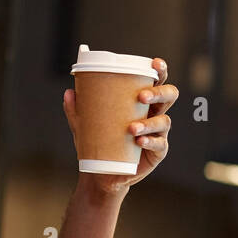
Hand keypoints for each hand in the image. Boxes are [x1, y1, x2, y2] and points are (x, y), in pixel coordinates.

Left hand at [63, 56, 178, 191]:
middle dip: (158, 93)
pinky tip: (138, 142)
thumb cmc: (97, 143)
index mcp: (141, 102)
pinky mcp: (157, 153)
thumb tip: (69, 92)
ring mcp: (158, 133)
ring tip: (131, 128)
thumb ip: (76, 109)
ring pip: (164, 121)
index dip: (160, 70)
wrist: (101, 174)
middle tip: (141, 96)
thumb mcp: (83, 125)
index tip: (155, 63)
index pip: (156, 81)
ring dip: (149, 123)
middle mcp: (153, 114)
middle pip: (169, 96)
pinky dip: (150, 141)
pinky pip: (160, 144)